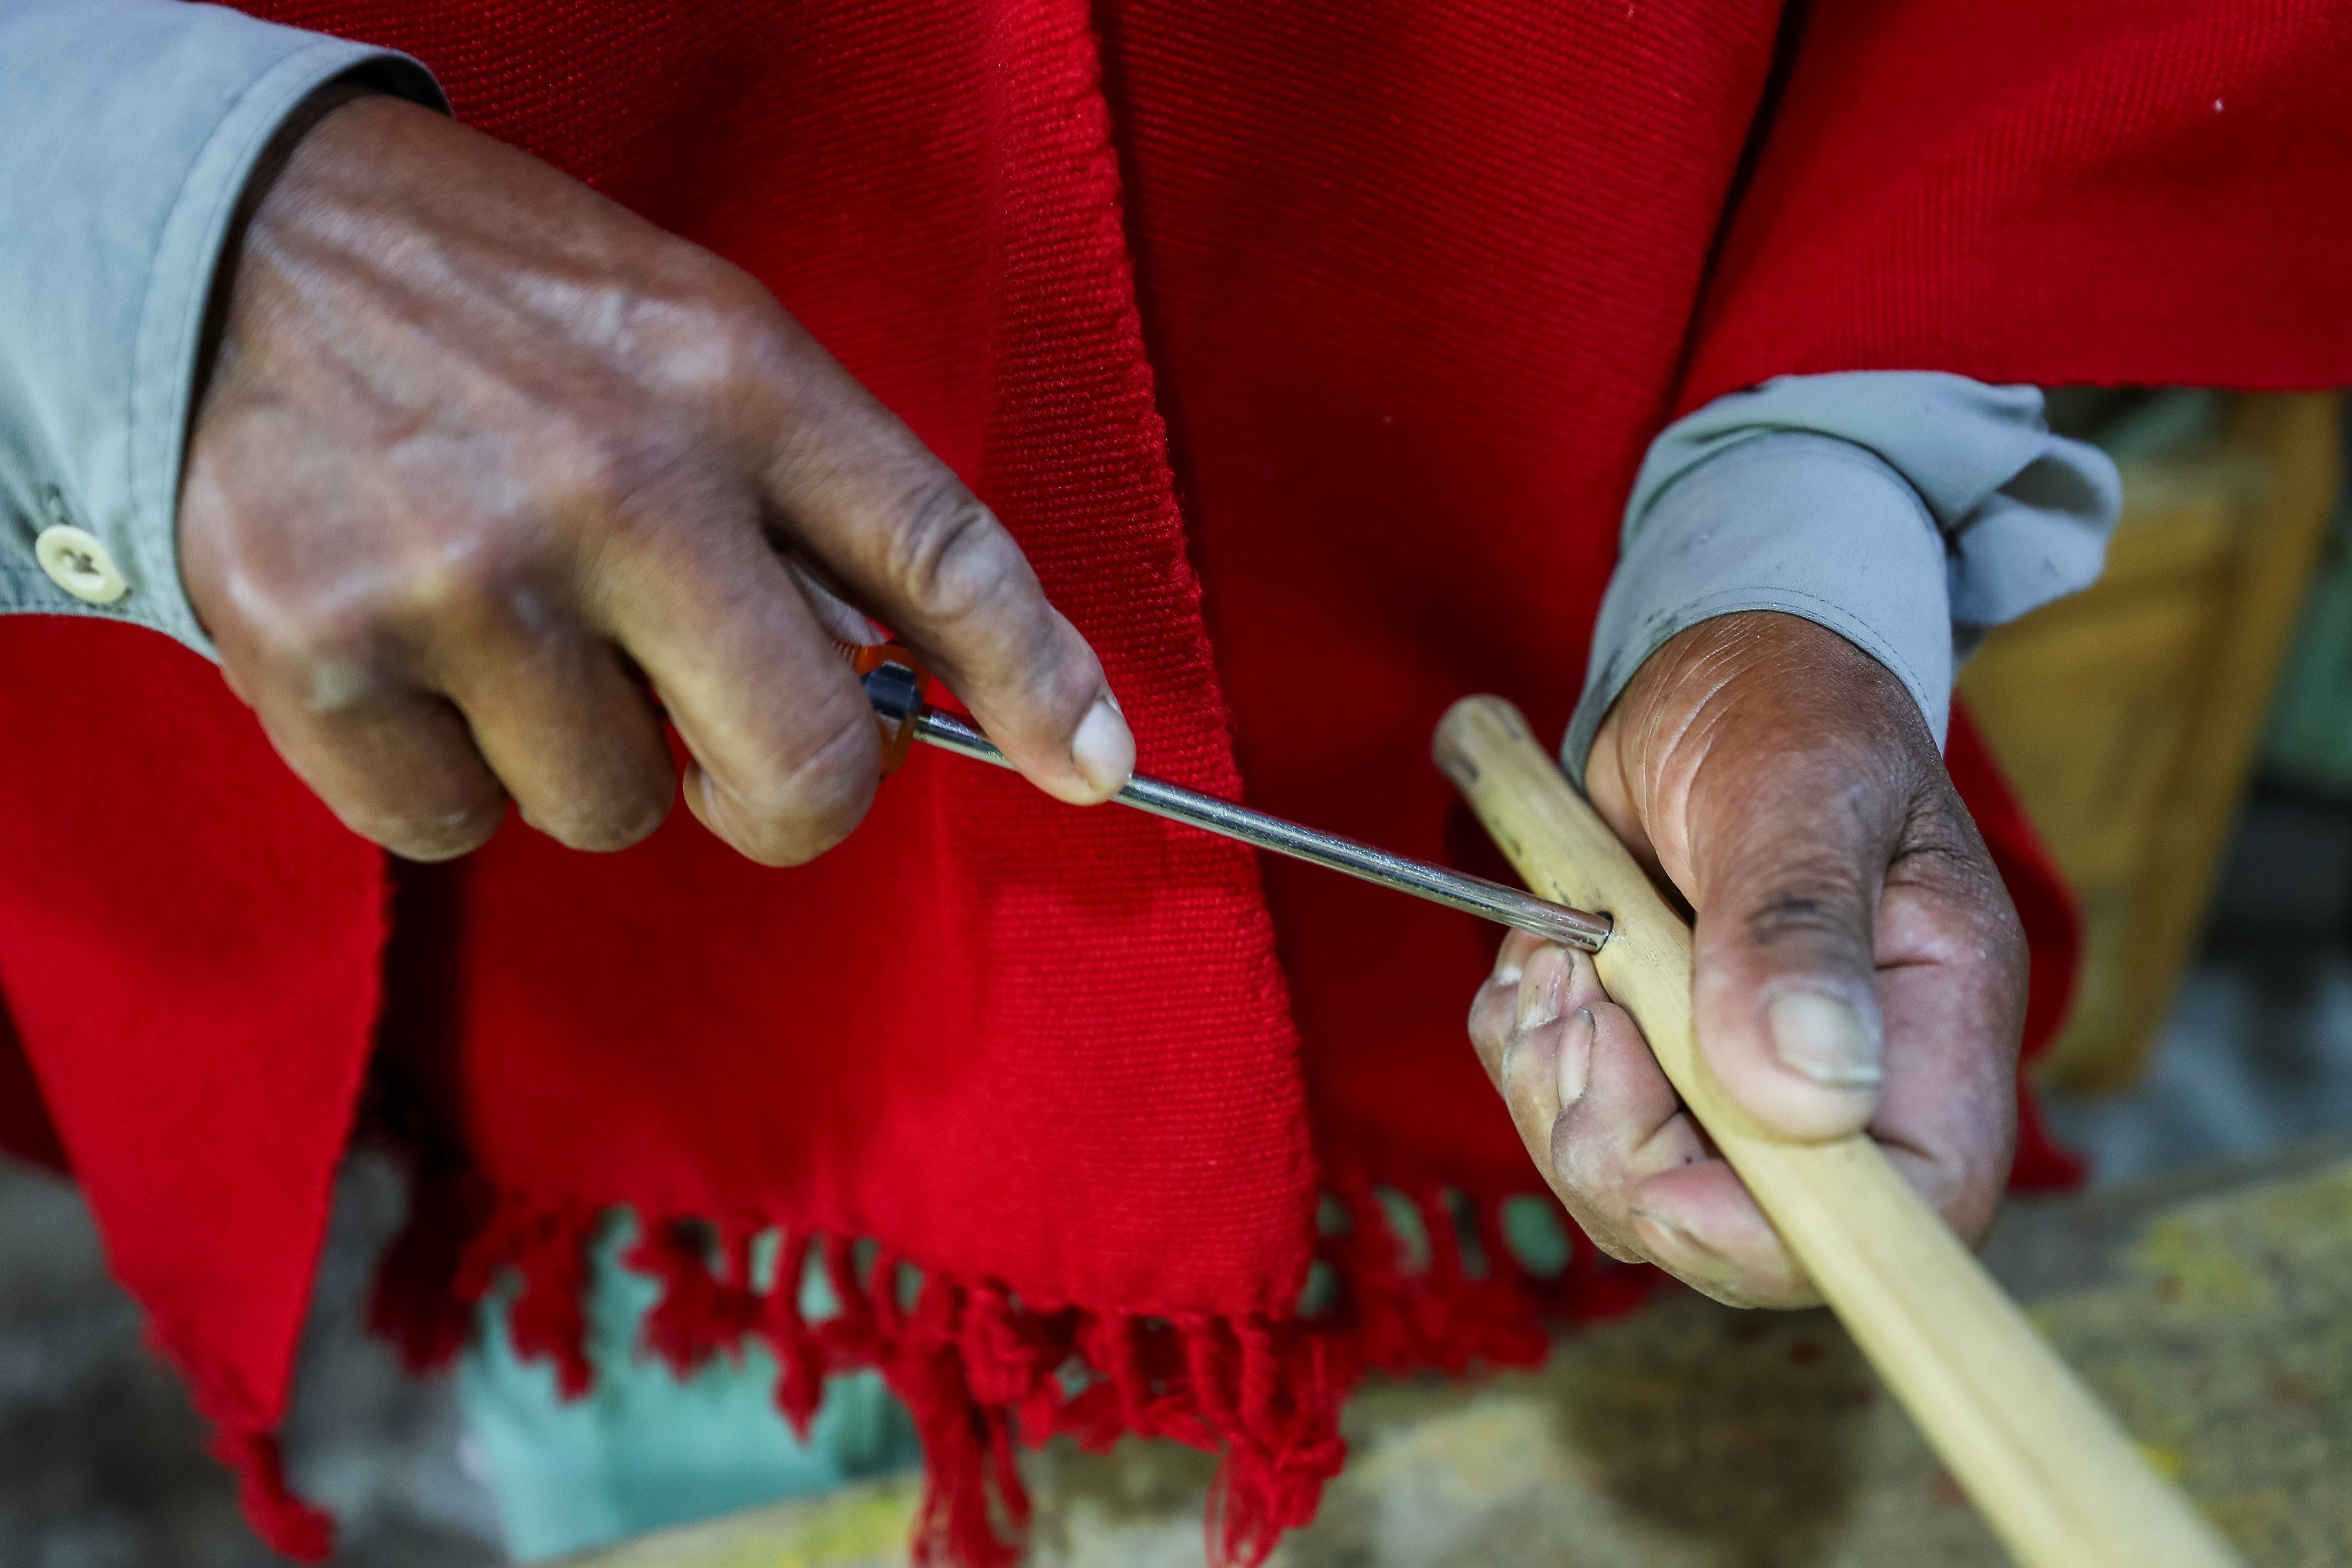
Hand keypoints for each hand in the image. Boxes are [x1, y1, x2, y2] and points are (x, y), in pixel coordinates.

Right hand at [181, 94, 1132, 863]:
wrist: (229, 241)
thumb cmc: (503, 312)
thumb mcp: (693, 340)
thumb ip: (812, 507)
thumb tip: (928, 696)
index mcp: (734, 380)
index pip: (939, 554)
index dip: (1037, 680)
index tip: (1095, 772)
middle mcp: (615, 479)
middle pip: (804, 762)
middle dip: (786, 795)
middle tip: (727, 746)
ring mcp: (464, 575)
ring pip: (615, 812)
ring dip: (585, 756)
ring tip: (511, 620)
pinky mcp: (319, 651)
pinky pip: (455, 829)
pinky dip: (445, 775)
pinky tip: (409, 652)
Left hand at [1466, 613, 2024, 1305]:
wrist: (1715, 673)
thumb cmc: (1790, 708)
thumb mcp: (1799, 788)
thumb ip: (1797, 928)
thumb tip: (1808, 1095)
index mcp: (1932, 1028)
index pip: (1907, 1213)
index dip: (1776, 1238)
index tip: (1658, 1179)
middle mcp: (1846, 1082)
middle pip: (1736, 1228)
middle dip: (1619, 1145)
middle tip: (1576, 1006)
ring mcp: (1743, 1082)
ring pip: (1631, 1185)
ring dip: (1557, 1085)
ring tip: (1553, 958)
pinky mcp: (1657, 1063)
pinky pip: (1569, 1118)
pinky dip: (1526, 1051)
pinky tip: (1536, 960)